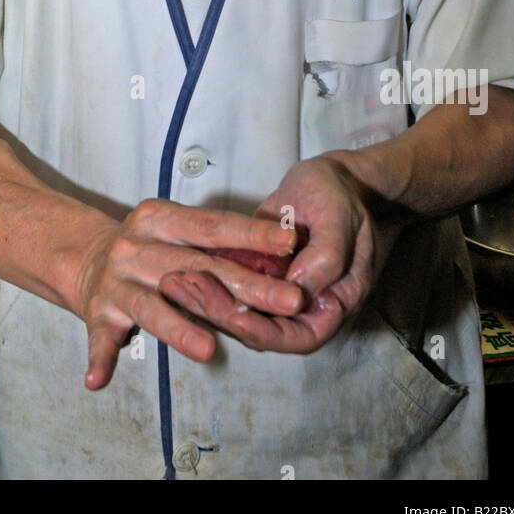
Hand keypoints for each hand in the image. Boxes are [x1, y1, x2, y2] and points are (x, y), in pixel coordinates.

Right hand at [73, 198, 300, 389]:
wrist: (85, 257)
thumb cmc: (149, 247)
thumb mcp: (178, 232)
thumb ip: (218, 245)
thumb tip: (283, 251)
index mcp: (161, 220)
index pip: (212, 226)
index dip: (251, 234)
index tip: (289, 241)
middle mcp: (137, 247)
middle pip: (196, 269)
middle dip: (245, 286)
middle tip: (289, 301)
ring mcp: (117, 281)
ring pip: (151, 307)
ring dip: (179, 330)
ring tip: (207, 351)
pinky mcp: (97, 313)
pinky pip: (99, 339)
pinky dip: (100, 358)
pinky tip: (99, 380)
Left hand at [158, 156, 403, 354]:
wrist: (332, 177)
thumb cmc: (342, 198)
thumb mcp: (341, 220)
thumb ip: (325, 257)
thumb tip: (298, 290)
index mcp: (332, 304)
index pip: (297, 337)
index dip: (263, 330)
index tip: (234, 316)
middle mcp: (302, 307)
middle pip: (260, 328)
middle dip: (221, 313)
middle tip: (187, 288)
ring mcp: (276, 290)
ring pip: (240, 308)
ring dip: (206, 298)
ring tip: (172, 279)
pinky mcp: (257, 272)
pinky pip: (229, 285)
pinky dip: (207, 279)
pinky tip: (178, 267)